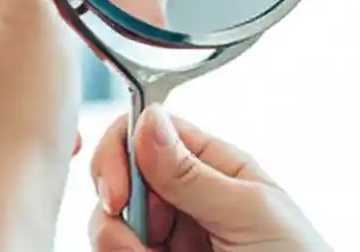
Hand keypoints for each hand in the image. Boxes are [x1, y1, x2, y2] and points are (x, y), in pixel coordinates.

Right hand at [89, 105, 330, 250]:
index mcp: (214, 166)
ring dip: (122, 245)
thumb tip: (149, 120)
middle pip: (120, 182)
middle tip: (142, 245)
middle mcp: (186, 198)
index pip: (149, 133)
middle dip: (116, 212)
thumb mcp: (248, 211)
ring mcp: (171, 236)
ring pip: (111, 226)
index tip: (117, 194)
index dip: (120, 154)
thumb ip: (192, 172)